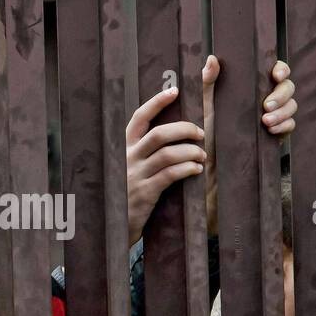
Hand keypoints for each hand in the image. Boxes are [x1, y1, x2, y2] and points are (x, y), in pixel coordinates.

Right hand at [125, 85, 204, 245]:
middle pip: (159, 134)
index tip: (174, 90)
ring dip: (190, 151)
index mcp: (125, 147)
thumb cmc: (128, 192)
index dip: (156, 102)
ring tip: (202, 155)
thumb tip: (169, 131)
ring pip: (168, 154)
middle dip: (184, 129)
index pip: (139, 117)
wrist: (113, 225)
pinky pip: (170, 175)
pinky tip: (196, 169)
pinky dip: (187, 168)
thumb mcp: (130, 168)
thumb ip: (143, 151)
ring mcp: (136, 175)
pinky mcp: (145, 193)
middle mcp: (128, 158)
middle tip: (200, 132)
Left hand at [203, 56, 295, 233]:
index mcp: (253, 85)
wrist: (210, 157)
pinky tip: (271, 132)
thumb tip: (212, 59)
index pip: (275, 70)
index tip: (276, 75)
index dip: (281, 69)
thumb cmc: (206, 126)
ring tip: (265, 122)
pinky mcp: (277, 133)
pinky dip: (284, 127)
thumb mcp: (205, 102)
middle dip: (281, 95)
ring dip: (283, 113)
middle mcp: (267, 97)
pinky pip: (290, 125)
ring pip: (292, 107)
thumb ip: (209, 81)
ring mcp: (274, 115)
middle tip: (266, 106)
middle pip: (288, 88)